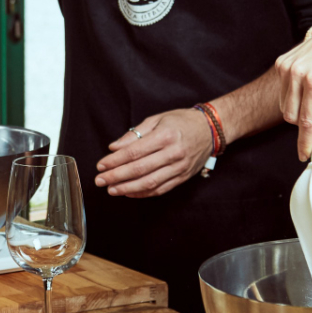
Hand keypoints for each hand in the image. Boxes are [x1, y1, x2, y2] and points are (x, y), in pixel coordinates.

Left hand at [94, 108, 213, 196]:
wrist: (211, 129)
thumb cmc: (182, 121)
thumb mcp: (157, 119)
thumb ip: (134, 134)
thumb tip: (114, 147)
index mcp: (165, 136)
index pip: (134, 152)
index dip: (115, 161)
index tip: (101, 165)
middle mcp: (173, 153)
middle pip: (139, 169)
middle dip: (116, 176)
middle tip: (100, 181)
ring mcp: (179, 168)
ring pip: (149, 183)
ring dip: (127, 188)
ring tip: (111, 190)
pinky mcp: (183, 177)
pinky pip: (160, 189)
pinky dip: (143, 193)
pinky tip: (129, 192)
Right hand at [274, 21, 311, 160]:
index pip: (307, 121)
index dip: (306, 142)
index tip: (305, 155)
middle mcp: (297, 72)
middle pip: (292, 117)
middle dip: (305, 122)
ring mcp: (286, 67)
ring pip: (284, 107)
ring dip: (298, 110)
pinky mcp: (280, 63)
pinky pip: (282, 93)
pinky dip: (293, 96)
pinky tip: (306, 86)